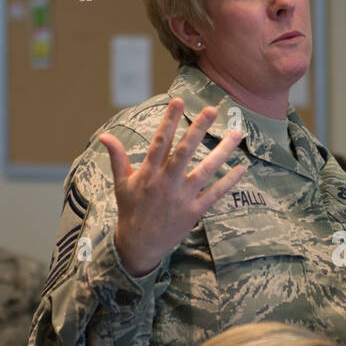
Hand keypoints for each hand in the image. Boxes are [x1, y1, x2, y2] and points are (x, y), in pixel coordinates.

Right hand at [100, 99, 246, 277]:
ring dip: (222, 151)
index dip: (168, 120)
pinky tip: (241, 168)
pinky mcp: (194, 212)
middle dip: (198, 129)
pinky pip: (215, 194)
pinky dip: (229, 182)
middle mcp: (166, 182)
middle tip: (211, 109)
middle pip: (184, 151)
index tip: (177, 100)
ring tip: (236, 134)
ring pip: (205, 170)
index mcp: (148, 172)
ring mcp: (181, 198)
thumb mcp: (120, 183)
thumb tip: (104, 136)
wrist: (139, 245)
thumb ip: (117, 157)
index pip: (160, 141)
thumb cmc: (130, 210)